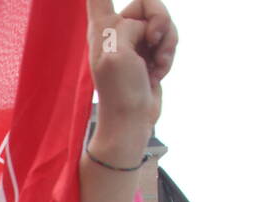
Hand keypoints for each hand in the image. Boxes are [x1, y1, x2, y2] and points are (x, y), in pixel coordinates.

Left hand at [86, 0, 176, 132]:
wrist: (133, 120)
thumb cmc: (119, 91)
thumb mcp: (117, 53)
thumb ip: (129, 26)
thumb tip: (144, 27)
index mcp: (101, 28)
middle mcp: (116, 30)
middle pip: (149, 2)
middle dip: (161, 20)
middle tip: (155, 44)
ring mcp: (135, 41)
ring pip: (165, 21)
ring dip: (168, 42)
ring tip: (157, 64)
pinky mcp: (149, 53)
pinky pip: (169, 39)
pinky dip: (169, 55)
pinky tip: (159, 72)